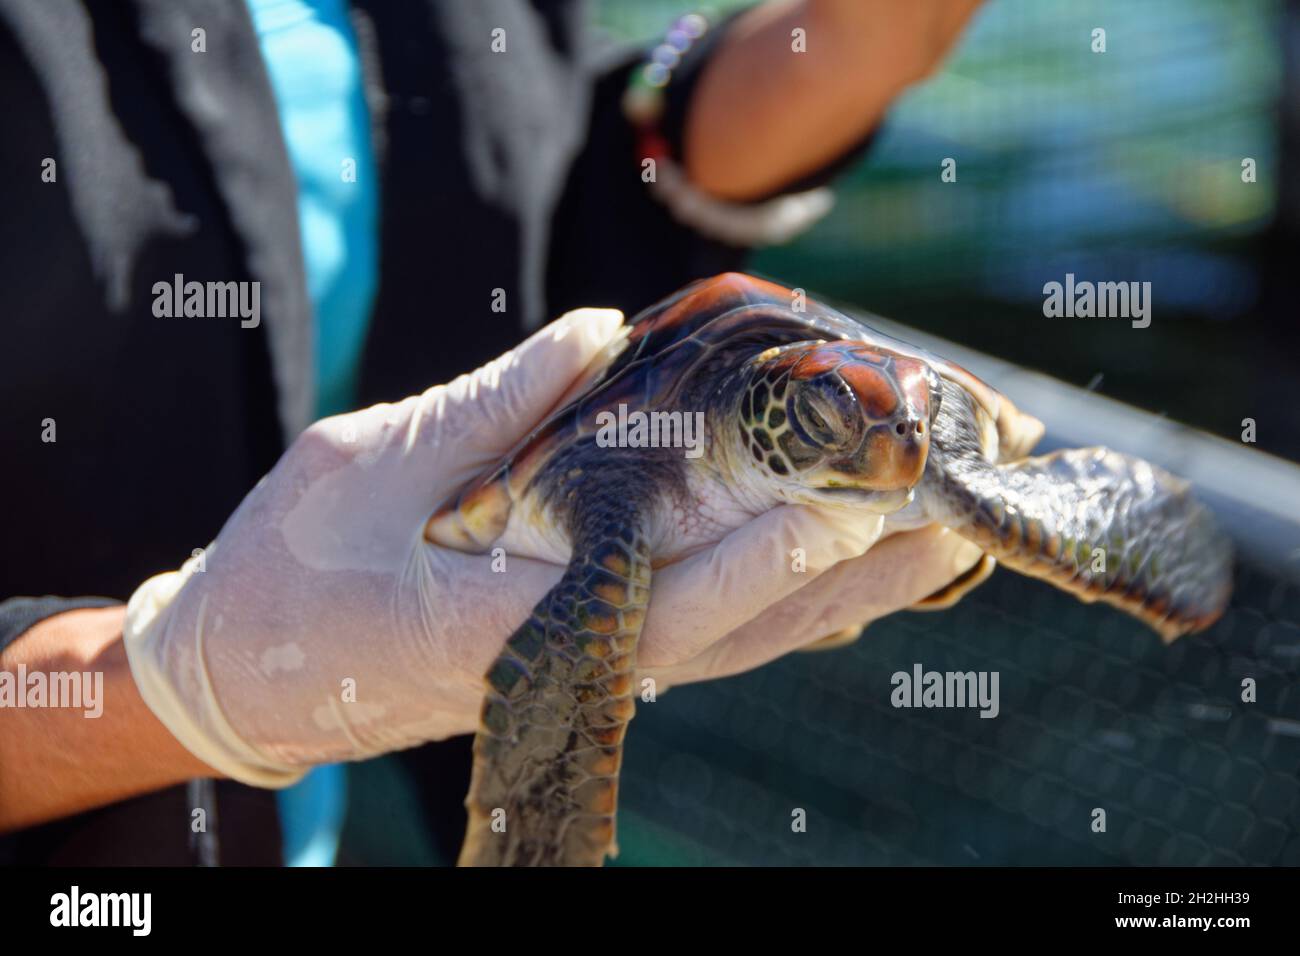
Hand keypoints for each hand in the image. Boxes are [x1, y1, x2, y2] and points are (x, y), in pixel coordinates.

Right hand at [123, 309, 980, 786]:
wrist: (251, 668)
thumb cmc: (295, 567)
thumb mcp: (372, 464)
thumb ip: (493, 406)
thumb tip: (597, 335)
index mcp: (511, 622)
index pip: (668, 596)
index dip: (767, 557)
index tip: (851, 504)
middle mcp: (570, 660)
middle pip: (738, 629)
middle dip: (845, 575)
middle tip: (944, 514)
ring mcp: (585, 666)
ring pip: (738, 643)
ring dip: (836, 596)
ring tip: (928, 542)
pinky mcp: (588, 654)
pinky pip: (706, 636)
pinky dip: (782, 606)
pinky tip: (844, 575)